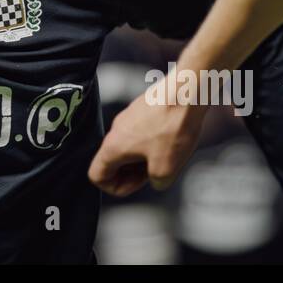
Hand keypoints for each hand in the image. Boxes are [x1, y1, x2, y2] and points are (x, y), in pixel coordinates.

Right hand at [87, 82, 207, 196]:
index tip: (138, 184)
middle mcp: (116, 131)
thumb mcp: (166, 169)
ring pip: (127, 147)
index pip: (96, 175)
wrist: (185, 94)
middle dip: (132, 174)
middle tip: (153, 175)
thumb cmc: (172, 127)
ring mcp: (127, 118)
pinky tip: (171, 142)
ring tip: (166, 158)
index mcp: (113, 147)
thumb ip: (156, 182)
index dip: (116, 187)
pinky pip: (138, 134)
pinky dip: (151, 144)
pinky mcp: (141, 110)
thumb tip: (157, 179)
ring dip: (142, 159)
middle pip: (113, 162)